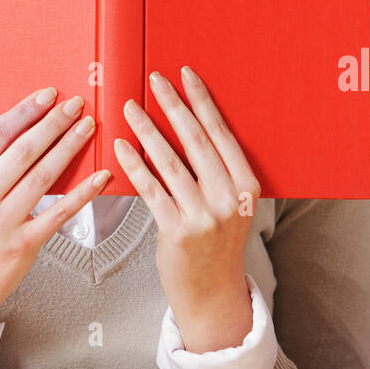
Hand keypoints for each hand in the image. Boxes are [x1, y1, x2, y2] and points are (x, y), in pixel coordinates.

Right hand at [0, 88, 106, 368]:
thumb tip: (20, 132)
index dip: (24, 111)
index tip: (46, 96)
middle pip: (23, 150)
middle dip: (53, 123)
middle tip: (75, 105)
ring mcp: (1, 224)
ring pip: (43, 176)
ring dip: (69, 147)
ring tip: (87, 128)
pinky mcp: (23, 247)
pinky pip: (59, 212)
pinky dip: (83, 192)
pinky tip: (99, 176)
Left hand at [113, 65, 260, 354]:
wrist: (212, 293)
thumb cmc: (217, 242)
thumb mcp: (232, 204)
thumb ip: (217, 170)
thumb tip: (188, 121)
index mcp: (247, 186)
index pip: (221, 133)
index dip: (201, 101)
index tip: (185, 75)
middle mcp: (230, 199)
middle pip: (195, 140)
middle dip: (172, 104)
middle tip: (155, 79)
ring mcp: (204, 216)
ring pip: (169, 161)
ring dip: (147, 129)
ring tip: (130, 107)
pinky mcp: (178, 231)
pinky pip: (151, 188)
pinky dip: (134, 164)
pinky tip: (122, 146)